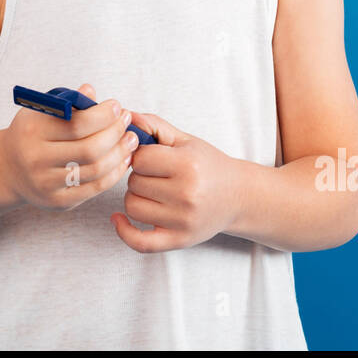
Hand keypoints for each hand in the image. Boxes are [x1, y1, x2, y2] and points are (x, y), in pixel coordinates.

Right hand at [0, 83, 138, 210]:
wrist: (9, 169)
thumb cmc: (31, 134)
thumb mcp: (40, 112)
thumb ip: (66, 102)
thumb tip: (90, 91)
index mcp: (32, 131)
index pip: (77, 124)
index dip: (104, 115)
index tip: (117, 106)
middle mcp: (36, 159)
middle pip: (90, 149)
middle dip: (116, 133)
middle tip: (127, 122)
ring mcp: (46, 183)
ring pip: (96, 170)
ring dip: (120, 153)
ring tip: (130, 140)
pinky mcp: (58, 202)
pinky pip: (95, 188)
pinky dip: (114, 173)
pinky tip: (123, 160)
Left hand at [111, 112, 241, 252]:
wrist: (238, 196)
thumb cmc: (209, 166)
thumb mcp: (185, 140)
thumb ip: (154, 126)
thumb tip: (126, 116)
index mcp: (187, 165)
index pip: (139, 159)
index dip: (140, 156)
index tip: (152, 158)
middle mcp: (186, 194)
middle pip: (134, 183)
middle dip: (140, 176)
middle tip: (157, 176)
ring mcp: (182, 220)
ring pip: (132, 207)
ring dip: (136, 198)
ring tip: (154, 192)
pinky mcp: (179, 240)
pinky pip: (139, 242)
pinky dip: (124, 231)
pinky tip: (119, 219)